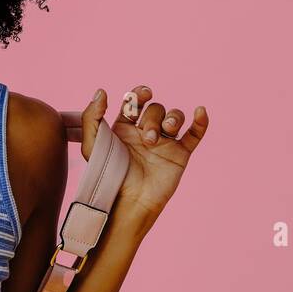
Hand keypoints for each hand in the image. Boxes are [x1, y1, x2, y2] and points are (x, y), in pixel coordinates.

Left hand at [78, 84, 208, 222]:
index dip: (140, 93)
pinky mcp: (180, 154)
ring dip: (172, 118)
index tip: (143, 94)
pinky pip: (194, 134)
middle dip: (153, 118)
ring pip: (174, 117)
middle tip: (148, 139)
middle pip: (156, 109)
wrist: (129, 200)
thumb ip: (92, 117)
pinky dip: (200, 122)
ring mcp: (164, 143)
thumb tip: (101, 91)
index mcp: (124, 127)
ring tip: (166, 131)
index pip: (136, 101)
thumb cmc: (107, 175)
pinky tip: (200, 111)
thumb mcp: (92, 145)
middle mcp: (145, 132)